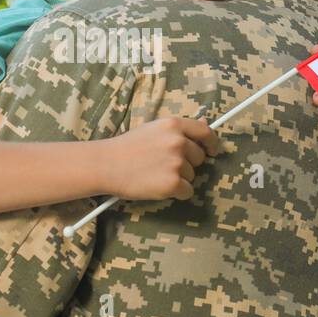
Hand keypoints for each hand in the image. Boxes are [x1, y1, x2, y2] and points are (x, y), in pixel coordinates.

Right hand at [99, 117, 219, 200]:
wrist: (105, 165)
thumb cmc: (127, 147)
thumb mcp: (153, 130)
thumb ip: (180, 130)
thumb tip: (206, 123)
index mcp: (173, 125)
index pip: (205, 132)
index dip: (211, 143)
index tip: (212, 151)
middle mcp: (178, 141)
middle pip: (199, 158)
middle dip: (187, 164)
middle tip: (163, 165)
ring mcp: (176, 163)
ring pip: (192, 176)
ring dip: (179, 178)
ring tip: (155, 174)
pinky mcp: (173, 183)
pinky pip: (187, 191)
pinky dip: (176, 193)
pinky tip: (158, 186)